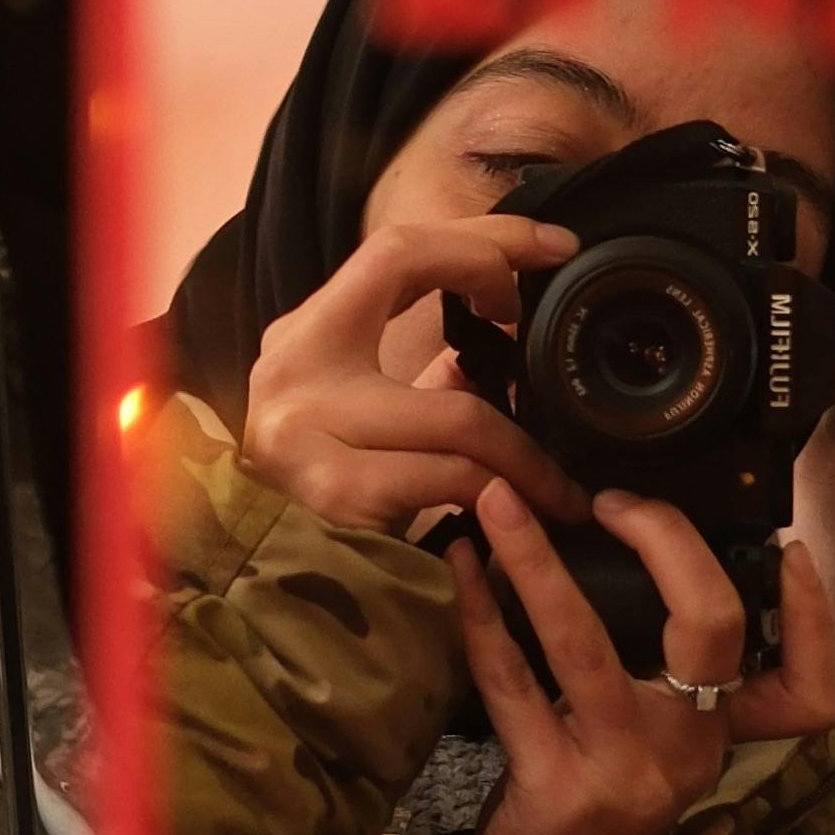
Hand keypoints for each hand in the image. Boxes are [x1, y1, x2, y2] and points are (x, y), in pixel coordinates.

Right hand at [238, 217, 580, 540]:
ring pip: (459, 414)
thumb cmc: (323, 507)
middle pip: (417, 291)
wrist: (267, 596)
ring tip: (567, 488)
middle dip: (502, 289)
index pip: (395, 249)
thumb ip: (417, 385)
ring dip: (529, 454)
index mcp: (304, 338)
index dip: (480, 237)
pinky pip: (453, 479)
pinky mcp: (337, 492)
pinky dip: (503, 496)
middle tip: (564, 340)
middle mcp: (292, 367)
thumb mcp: (366, 425)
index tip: (554, 247)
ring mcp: (307, 428)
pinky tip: (528, 516)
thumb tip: (484, 362)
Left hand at [443, 503, 834, 834]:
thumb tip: (642, 558)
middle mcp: (686, 755)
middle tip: (612, 501)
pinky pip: (512, 681)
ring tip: (500, 503)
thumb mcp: (645, 747)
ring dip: (537, 559)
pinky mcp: (555, 789)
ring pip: (587, 642)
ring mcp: (623, 773)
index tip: (788, 547)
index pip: (807, 690)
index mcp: (715, 739)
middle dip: (665, 541)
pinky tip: (461, 571)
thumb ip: (662, 676)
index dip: (814, 616)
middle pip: (712, 630)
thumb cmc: (582, 803)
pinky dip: (480, 615)